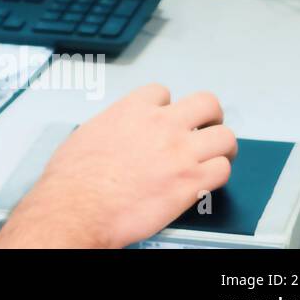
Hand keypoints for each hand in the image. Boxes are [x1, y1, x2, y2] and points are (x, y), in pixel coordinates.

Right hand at [0, 84, 236, 247]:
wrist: (79, 206)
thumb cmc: (75, 178)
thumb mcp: (88, 134)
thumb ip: (112, 127)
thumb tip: (115, 135)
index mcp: (132, 109)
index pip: (163, 92)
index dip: (166, 106)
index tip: (166, 117)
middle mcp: (162, 125)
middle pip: (207, 103)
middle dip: (209, 116)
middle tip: (205, 128)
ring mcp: (180, 153)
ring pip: (225, 137)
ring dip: (221, 147)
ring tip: (215, 156)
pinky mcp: (191, 182)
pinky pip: (222, 170)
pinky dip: (217, 175)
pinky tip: (205, 181)